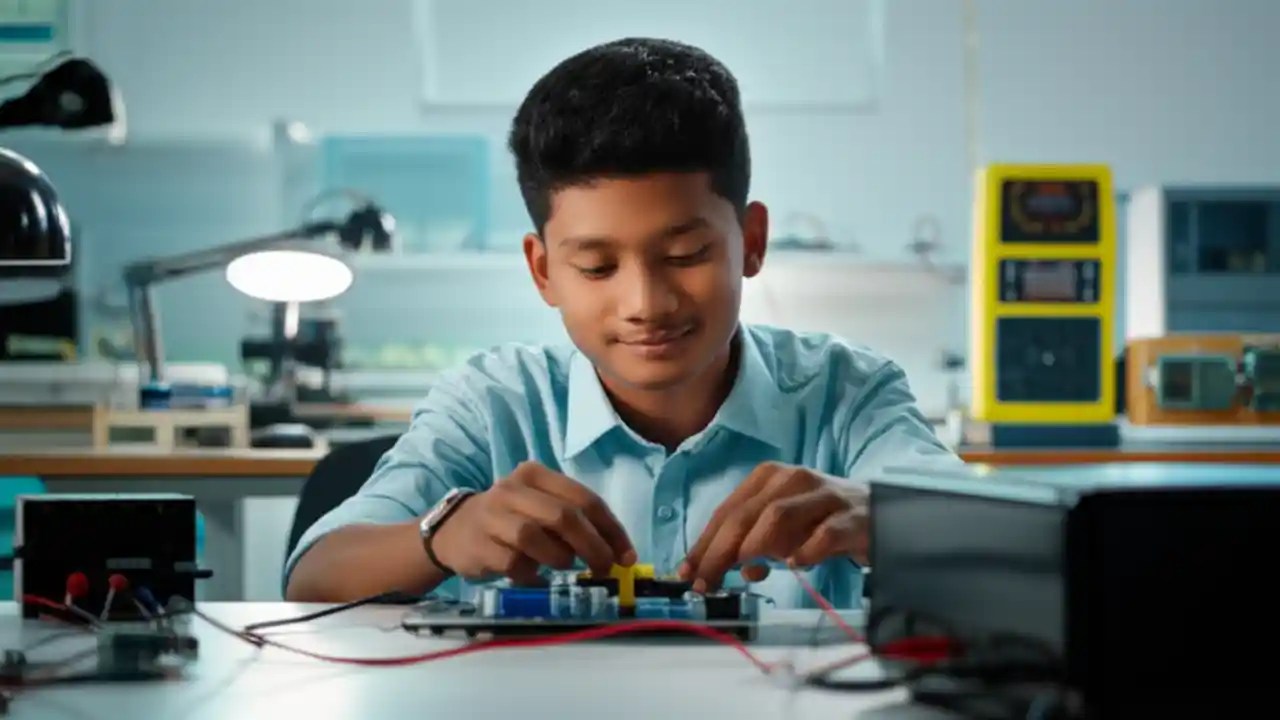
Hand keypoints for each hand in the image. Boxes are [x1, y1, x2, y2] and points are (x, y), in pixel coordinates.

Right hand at [431, 461, 636, 584]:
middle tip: (605, 568)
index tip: (627, 556)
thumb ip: (574, 521)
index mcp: (536, 474)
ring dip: (560, 558)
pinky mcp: (479, 544)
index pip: (584, 499)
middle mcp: (512, 489)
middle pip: (563, 516)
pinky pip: (514, 563)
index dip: (611, 530)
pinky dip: (532, 575)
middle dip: (593, 546)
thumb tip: (618, 552)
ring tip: (564, 567)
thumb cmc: (510, 520)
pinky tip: (534, 578)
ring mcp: (492, 516)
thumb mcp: (540, 508)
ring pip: (535, 536)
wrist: (453, 532)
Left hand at [678, 462, 867, 591]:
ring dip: (756, 547)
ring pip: (780, 515)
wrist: (879, 514)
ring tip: (747, 573)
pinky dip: (808, 549)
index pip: (727, 512)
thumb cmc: (820, 521)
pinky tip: (796, 564)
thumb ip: (752, 545)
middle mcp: (793, 480)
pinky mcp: (852, 517)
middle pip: (746, 514)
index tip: (686, 574)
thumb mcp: (780, 529)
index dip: (704, 543)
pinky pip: (826, 532)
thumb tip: (729, 568)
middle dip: (720, 551)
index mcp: (769, 478)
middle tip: (706, 584)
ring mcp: (824, 496)